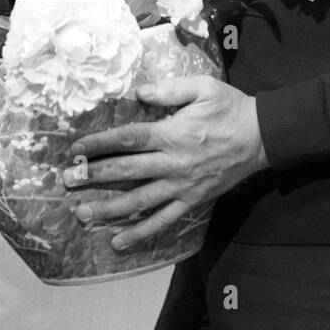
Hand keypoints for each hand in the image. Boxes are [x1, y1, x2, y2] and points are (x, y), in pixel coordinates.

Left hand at [62, 77, 268, 251]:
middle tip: (67, 181)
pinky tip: (118, 242)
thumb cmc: (230, 108)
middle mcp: (173, 163)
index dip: (100, 143)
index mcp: (173, 133)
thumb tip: (138, 93)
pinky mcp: (191, 200)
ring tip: (83, 214)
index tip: (77, 147)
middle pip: (126, 171)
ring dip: (109, 209)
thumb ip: (168, 89)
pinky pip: (163, 221)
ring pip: (139, 201)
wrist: (261, 137)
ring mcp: (181, 186)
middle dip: (94, 177)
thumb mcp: (202, 87)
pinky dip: (140, 233)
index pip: (128, 139)